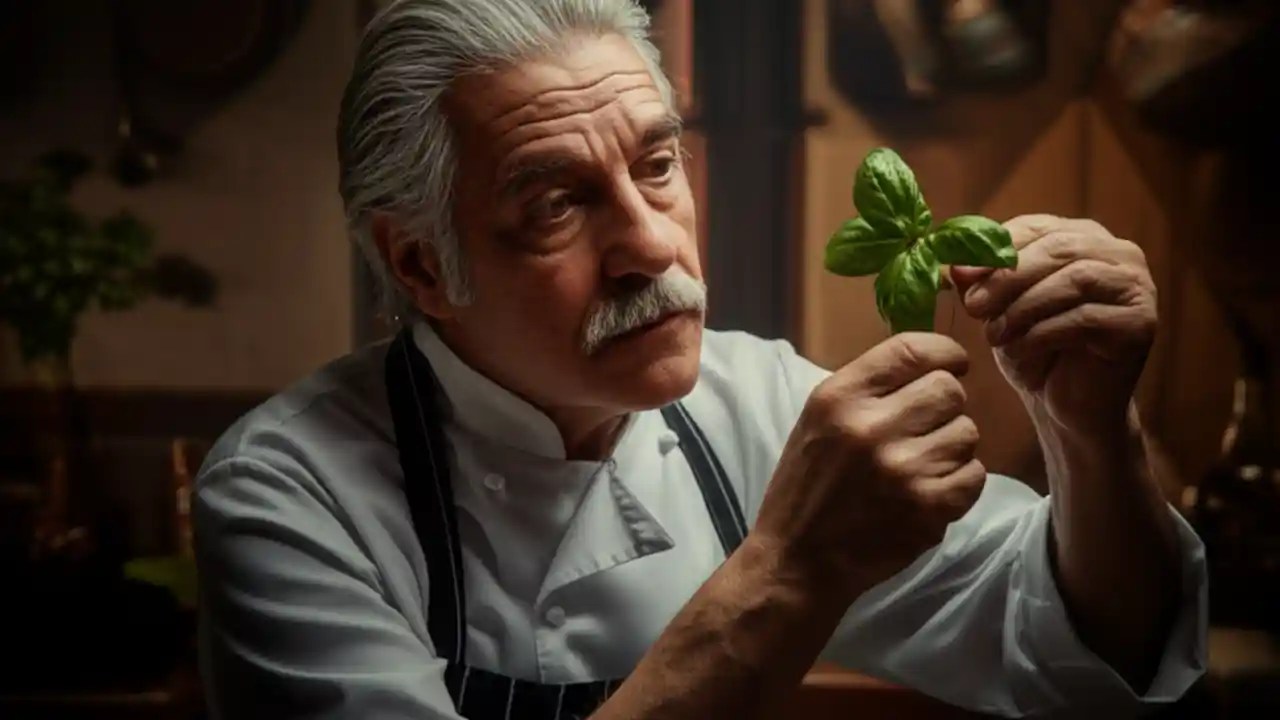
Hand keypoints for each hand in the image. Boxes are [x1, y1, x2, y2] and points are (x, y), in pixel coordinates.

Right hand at [755, 333, 985, 602]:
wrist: (799, 560)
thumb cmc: (807, 486)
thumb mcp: (819, 421)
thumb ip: (869, 390)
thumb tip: (935, 364)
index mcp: (839, 398)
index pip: (912, 350)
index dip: (945, 353)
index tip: (953, 364)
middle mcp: (871, 427)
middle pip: (949, 390)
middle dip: (945, 406)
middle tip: (926, 428)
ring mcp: (903, 470)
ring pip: (967, 433)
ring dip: (952, 447)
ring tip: (922, 465)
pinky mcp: (928, 508)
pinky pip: (975, 475)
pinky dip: (960, 482)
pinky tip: (930, 491)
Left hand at [950, 215, 1156, 438]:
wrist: (1067, 404)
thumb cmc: (1033, 348)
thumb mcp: (999, 308)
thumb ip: (980, 281)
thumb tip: (951, 263)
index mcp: (1082, 237)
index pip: (1036, 227)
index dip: (995, 248)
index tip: (959, 273)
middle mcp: (1118, 253)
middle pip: (1058, 249)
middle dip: (1008, 277)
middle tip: (973, 306)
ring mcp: (1136, 286)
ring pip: (1074, 281)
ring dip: (1024, 308)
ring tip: (993, 335)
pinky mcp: (1141, 321)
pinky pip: (1085, 318)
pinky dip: (1043, 333)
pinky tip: (1019, 350)